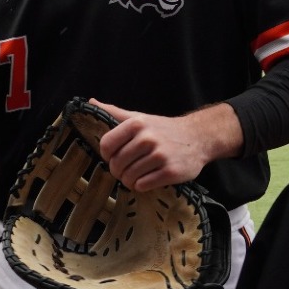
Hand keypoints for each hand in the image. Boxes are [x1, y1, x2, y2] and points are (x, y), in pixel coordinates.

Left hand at [89, 100, 242, 191]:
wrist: (198, 137)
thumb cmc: (163, 129)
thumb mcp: (140, 117)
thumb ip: (115, 112)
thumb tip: (91, 102)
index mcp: (137, 124)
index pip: (106, 145)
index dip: (107, 155)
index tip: (115, 156)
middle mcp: (148, 139)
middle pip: (117, 165)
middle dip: (118, 171)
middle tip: (126, 170)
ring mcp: (160, 156)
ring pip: (129, 177)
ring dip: (130, 180)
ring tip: (137, 175)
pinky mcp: (170, 172)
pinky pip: (143, 185)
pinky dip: (142, 186)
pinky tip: (148, 179)